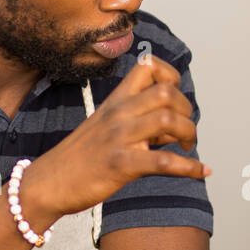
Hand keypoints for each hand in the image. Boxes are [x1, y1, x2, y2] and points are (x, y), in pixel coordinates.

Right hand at [23, 55, 210, 223]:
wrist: (48, 183)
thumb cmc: (79, 158)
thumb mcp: (105, 126)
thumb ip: (135, 118)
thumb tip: (171, 124)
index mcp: (115, 101)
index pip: (148, 66)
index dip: (171, 76)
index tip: (175, 99)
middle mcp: (118, 113)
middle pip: (166, 92)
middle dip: (186, 110)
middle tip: (184, 131)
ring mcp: (119, 137)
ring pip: (168, 120)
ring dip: (189, 133)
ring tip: (187, 147)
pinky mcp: (120, 164)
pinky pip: (164, 162)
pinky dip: (190, 167)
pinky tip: (202, 172)